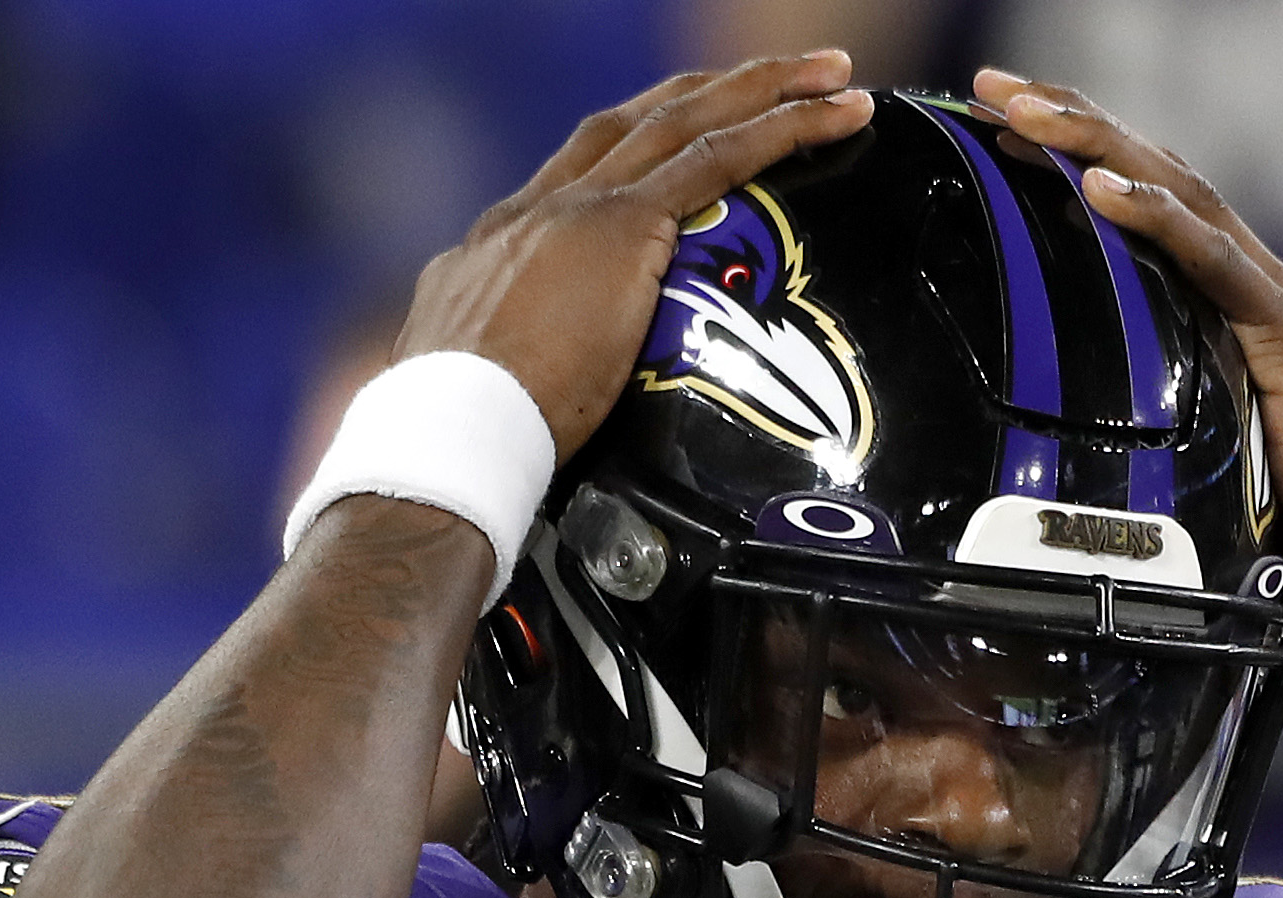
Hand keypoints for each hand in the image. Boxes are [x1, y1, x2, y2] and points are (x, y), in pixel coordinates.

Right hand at [397, 55, 875, 461]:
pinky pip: (720, 159)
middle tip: (781, 74)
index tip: (686, 128)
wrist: (450, 433)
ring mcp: (581, 211)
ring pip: (685, 120)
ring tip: (831, 72)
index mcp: (500, 242)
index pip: (579, 169)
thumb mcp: (473, 386)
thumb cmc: (461, 439)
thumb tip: (519, 391)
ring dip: (764, 88)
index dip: (640, 138)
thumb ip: (508, 365)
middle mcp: (538, 208)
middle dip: (710, 91)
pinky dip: (782, 129)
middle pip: (637, 122)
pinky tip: (832, 115)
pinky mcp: (623, 230)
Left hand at [974, 69, 1282, 619]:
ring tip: (1025, 112)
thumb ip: (1148, 427)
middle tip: (992, 88)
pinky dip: (1155, 218)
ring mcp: (1276, 300)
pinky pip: (1211, 262)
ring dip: (1095, 145)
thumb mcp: (1198, 459)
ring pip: (1179, 195)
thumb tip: (1060, 453)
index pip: (1148, 204)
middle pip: (1155, 174)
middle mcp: (1256, 282)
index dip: (1078, 156)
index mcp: (1232, 303)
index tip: (1003, 128)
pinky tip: (1100, 189)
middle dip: (1070, 121)